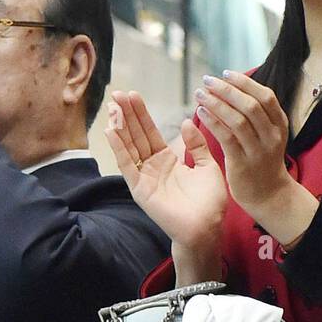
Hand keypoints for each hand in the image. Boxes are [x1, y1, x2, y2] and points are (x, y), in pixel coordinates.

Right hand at [105, 91, 226, 250]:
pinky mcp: (140, 188)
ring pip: (129, 146)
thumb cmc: (210, 202)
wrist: (207, 228)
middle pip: (137, 134)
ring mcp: (144, 177)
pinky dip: (118, 148)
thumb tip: (186, 122)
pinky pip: (127, 165)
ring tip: (113, 106)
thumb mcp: (208, 166)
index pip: (150, 131)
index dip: (141, 114)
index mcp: (168, 160)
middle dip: (127, 114)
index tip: (133, 94)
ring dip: (120, 126)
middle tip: (118, 92)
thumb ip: (197, 145)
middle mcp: (152, 166)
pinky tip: (111, 131)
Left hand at [193, 71, 290, 221]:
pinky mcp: (243, 164)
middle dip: (227, 89)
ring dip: (217, 103)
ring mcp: (258, 151)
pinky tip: (201, 112)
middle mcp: (272, 136)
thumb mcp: (268, 134)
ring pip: (238, 120)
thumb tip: (233, 86)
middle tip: (208, 80)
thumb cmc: (263, 159)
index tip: (226, 73)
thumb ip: (256, 114)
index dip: (245, 82)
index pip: (266, 96)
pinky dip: (213, 122)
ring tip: (200, 93)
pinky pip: (227, 138)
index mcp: (279, 125)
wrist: (269, 195)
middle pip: (251, 105)